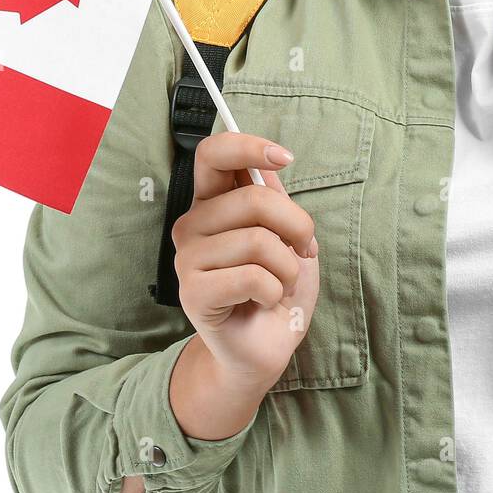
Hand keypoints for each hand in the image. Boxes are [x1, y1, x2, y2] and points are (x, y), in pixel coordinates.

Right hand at [170, 132, 319, 434]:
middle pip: (254, 198)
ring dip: (288, 266)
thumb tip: (270, 164)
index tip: (285, 158)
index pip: (213, 154)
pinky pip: (253, 277)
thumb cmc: (277, 286)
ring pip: (259, 241)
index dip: (249, 147)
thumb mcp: (287, 235)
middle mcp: (193, 224)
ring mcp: (188, 259)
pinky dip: (275, 290)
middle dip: (297, 225)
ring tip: (281, 283)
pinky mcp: (193, 293)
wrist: (265, 345)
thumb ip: (275, 198)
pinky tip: (266, 301)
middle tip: (304, 249)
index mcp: (212, 202)